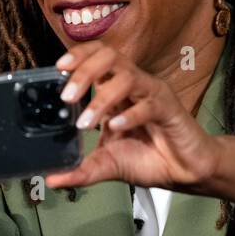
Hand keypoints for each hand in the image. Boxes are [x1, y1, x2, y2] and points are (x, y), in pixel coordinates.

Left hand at [44, 43, 220, 190]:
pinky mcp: (170, 110)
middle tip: (67, 97)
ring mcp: (153, 95)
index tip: (58, 68)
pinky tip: (116, 127)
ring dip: (102, 98)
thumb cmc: (148, 159)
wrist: (183, 173)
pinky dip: (130, 115)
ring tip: (86, 122)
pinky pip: (149, 104)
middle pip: (110, 57)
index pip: (98, 56)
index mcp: (117, 90)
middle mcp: (134, 86)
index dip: (79, 55)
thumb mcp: (106, 165)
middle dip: (85, 71)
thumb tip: (51, 180)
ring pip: (128, 78)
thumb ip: (79, 170)